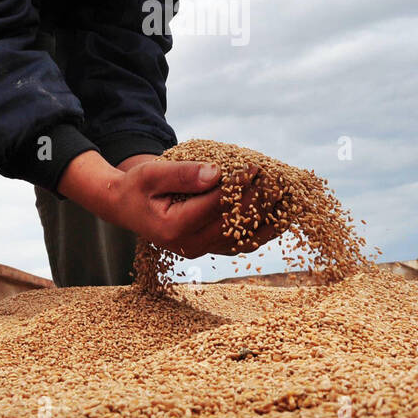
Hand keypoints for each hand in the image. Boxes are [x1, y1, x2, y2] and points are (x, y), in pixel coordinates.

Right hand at [58, 151, 275, 258]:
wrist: (126, 206)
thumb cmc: (137, 187)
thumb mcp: (151, 174)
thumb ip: (181, 175)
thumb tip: (215, 173)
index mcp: (174, 229)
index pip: (215, 206)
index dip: (238, 186)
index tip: (256, 167)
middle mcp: (190, 246)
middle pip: (235, 223)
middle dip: (260, 200)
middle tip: (279, 179)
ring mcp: (202, 249)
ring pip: (245, 239)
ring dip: (271, 219)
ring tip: (292, 199)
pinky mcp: (210, 247)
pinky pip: (244, 242)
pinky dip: (265, 230)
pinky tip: (283, 215)